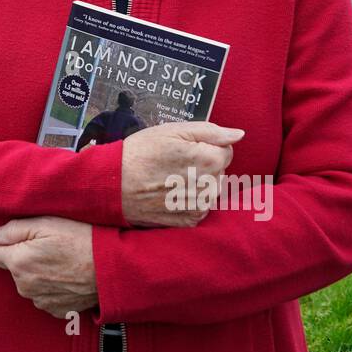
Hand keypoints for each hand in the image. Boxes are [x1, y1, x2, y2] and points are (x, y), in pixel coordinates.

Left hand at [0, 216, 96, 318]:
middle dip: (24, 257)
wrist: (113, 269)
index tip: (27, 238)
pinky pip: (44, 295)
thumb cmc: (81, 240)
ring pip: (28, 282)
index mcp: (19, 262)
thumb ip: (13, 229)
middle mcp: (25, 286)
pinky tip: (67, 276)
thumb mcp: (46, 223)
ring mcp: (40, 301)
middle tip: (49, 247)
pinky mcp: (56, 310)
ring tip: (62, 261)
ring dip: (38, 273)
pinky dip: (51, 287)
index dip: (9, 242)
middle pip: (12, 268)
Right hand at [119, 121, 243, 227]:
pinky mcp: (189, 221)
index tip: (184, 149)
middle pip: (219, 171)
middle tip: (174, 163)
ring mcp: (201, 207)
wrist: (112, 184)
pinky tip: (170, 193)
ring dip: (198, 183)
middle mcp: (211, 187)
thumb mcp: (172, 130)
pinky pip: (200, 207)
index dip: (205, 146)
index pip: (226, 151)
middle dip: (203, 165)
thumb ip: (210, 131)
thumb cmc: (140, 153)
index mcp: (210, 160)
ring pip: (211, 189)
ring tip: (170, 178)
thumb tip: (239, 135)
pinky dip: (189, 200)